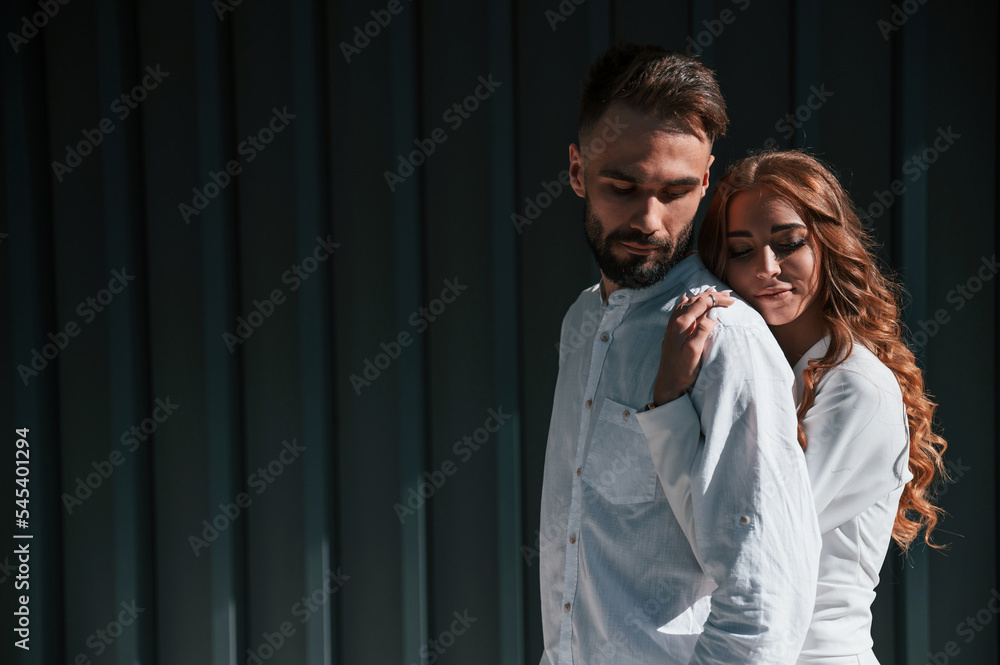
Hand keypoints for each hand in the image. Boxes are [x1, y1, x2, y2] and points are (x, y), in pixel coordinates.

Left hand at [652, 288, 734, 405]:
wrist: (668, 383)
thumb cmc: (683, 370)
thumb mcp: (695, 350)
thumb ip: (703, 329)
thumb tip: (713, 312)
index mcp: (682, 324)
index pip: (702, 303)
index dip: (717, 300)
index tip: (732, 301)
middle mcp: (675, 322)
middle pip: (695, 301)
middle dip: (712, 296)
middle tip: (728, 294)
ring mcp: (673, 326)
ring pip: (688, 304)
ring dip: (701, 297)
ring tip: (712, 291)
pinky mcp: (672, 332)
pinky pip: (679, 310)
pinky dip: (687, 302)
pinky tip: (686, 298)